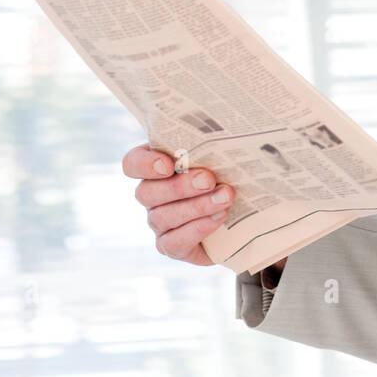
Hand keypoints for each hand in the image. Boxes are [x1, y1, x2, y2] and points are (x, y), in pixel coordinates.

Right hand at [123, 144, 233, 265]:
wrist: (243, 215)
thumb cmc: (227, 174)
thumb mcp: (219, 155)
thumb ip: (210, 144)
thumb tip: (226, 129)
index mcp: (155, 166)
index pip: (132, 163)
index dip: (145, 164)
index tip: (168, 165)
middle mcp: (151, 195)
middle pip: (147, 192)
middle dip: (180, 186)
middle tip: (209, 180)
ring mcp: (158, 223)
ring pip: (162, 217)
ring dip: (196, 206)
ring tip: (225, 197)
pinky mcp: (171, 246)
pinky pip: (174, 243)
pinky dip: (197, 229)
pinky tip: (218, 217)